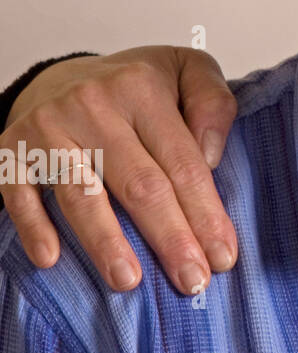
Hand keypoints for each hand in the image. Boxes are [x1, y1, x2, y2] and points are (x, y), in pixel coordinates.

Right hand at [1, 47, 238, 293]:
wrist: (64, 75)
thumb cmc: (136, 86)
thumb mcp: (188, 71)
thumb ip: (213, 104)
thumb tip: (211, 157)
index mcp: (142, 88)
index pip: (182, 161)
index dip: (205, 212)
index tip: (222, 255)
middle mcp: (94, 106)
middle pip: (139, 184)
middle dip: (169, 237)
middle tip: (192, 280)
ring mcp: (49, 130)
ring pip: (82, 195)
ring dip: (106, 243)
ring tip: (129, 281)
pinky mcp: (12, 152)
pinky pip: (20, 195)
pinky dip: (35, 228)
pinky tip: (52, 260)